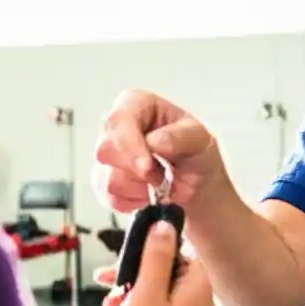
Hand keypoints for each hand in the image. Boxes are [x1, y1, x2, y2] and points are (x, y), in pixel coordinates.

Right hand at [95, 89, 228, 211]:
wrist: (195, 181)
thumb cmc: (195, 150)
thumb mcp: (199, 139)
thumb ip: (179, 137)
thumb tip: (155, 141)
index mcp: (137, 104)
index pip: (119, 120)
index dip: (129, 145)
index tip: (147, 167)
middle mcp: (117, 127)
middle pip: (106, 151)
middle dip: (137, 171)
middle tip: (160, 174)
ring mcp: (109, 155)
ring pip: (109, 179)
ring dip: (140, 187)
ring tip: (159, 180)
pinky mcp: (105, 180)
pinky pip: (111, 198)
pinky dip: (135, 201)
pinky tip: (148, 192)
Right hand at [99, 219, 222, 305]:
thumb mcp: (145, 295)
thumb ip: (156, 256)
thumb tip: (165, 226)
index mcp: (204, 287)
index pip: (192, 243)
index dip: (165, 234)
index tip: (144, 230)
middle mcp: (205, 300)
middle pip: (176, 263)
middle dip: (142, 262)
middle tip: (118, 267)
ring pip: (165, 283)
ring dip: (136, 282)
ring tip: (111, 291)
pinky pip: (162, 302)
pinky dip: (140, 300)